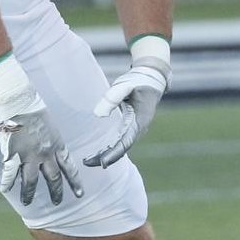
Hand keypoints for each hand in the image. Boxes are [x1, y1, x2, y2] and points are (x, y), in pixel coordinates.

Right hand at [0, 51, 81, 205]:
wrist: (18, 100)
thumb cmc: (34, 109)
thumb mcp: (51, 127)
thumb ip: (50, 142)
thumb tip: (48, 154)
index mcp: (57, 145)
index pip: (69, 167)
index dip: (75, 182)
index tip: (79, 194)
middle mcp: (45, 153)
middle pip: (53, 178)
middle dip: (56, 192)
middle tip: (57, 203)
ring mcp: (28, 155)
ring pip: (31, 181)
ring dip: (29, 193)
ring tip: (27, 202)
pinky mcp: (12, 153)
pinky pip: (10, 173)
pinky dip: (7, 182)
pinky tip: (5, 189)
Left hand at [88, 36, 170, 167]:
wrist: (152, 75)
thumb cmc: (139, 80)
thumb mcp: (126, 85)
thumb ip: (112, 98)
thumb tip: (97, 114)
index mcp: (140, 121)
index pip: (125, 143)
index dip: (113, 154)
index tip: (101, 163)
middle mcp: (138, 128)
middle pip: (121, 148)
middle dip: (105, 157)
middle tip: (86, 162)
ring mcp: (136, 127)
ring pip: (121, 146)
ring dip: (106, 154)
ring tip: (88, 160)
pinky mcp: (131, 125)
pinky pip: (120, 140)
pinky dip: (109, 147)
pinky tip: (98, 150)